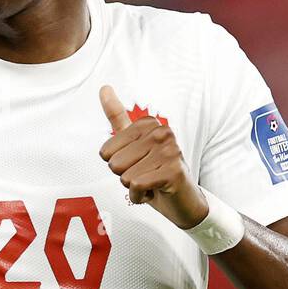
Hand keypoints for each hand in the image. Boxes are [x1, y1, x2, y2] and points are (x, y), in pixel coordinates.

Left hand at [98, 84, 208, 229]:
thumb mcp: (134, 144)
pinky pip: (137, 185)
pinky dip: (141, 196)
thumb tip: (104, 88)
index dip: (117, 164)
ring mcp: (170, 151)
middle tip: (146, 175)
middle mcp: (162, 132)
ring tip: (152, 182)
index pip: (106, 151)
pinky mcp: (173, 171)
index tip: (137, 164)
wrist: (183, 200)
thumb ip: (118, 117)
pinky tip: (156, 191)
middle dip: (125, 176)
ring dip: (134, 187)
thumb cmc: (156, 172)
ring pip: (125, 176)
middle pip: (114, 163)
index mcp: (149, 123)